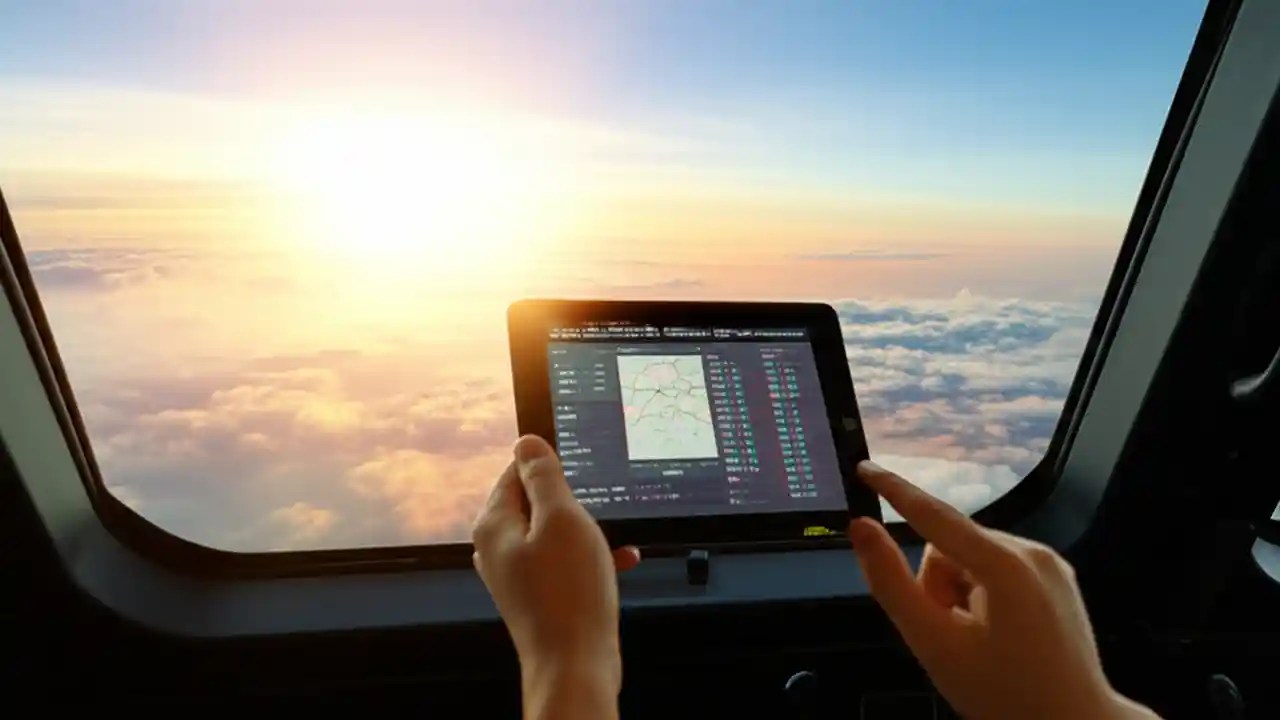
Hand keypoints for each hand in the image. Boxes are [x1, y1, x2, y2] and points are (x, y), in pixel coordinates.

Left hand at [472, 435, 640, 719]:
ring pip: (555, 533)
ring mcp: (518, 574)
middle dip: (572, 501)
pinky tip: (622, 559)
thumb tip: (527, 442)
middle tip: (598, 506)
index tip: (578, 462)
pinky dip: (591, 557)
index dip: (547, 463)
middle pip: (535, 501)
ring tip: (612, 536)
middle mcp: (498, 548)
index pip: (514, 471)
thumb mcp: (562, 519)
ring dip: (587, 531)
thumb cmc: (569, 594)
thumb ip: (543, 477)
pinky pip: (565, 562)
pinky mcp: (539, 595)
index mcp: (494, 524)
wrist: (575, 666)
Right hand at [850, 461, 1158, 719]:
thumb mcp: (934, 644)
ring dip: (959, 594)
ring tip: (979, 642)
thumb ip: (890, 582)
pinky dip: (984, 596)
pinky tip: (1000, 636)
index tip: (864, 468)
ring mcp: (1049, 564)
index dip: (894, 490)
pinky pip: (999, 569)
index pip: (934, 515)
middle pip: (949, 549)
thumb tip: (862, 529)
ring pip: (971, 559)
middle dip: (937, 587)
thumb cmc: (1004, 696)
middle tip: (951, 638)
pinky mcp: (1056, 577)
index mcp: (1004, 566)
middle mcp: (1032, 552)